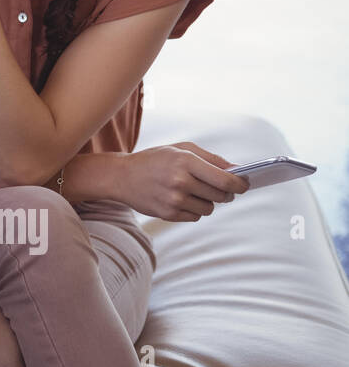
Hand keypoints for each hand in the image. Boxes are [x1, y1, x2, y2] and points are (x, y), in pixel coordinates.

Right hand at [117, 141, 248, 221]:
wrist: (122, 176)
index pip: (226, 180)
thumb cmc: (156, 159)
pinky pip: (195, 217)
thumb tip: (238, 172)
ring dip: (207, 202)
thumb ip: (212, 159)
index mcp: (185, 161)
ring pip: (209, 208)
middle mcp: (180, 181)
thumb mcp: (181, 149)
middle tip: (219, 188)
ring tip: (193, 192)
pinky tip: (181, 199)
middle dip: (225, 193)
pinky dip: (193, 209)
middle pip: (221, 196)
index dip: (241, 184)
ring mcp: (173, 199)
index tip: (245, 184)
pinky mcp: (168, 214)